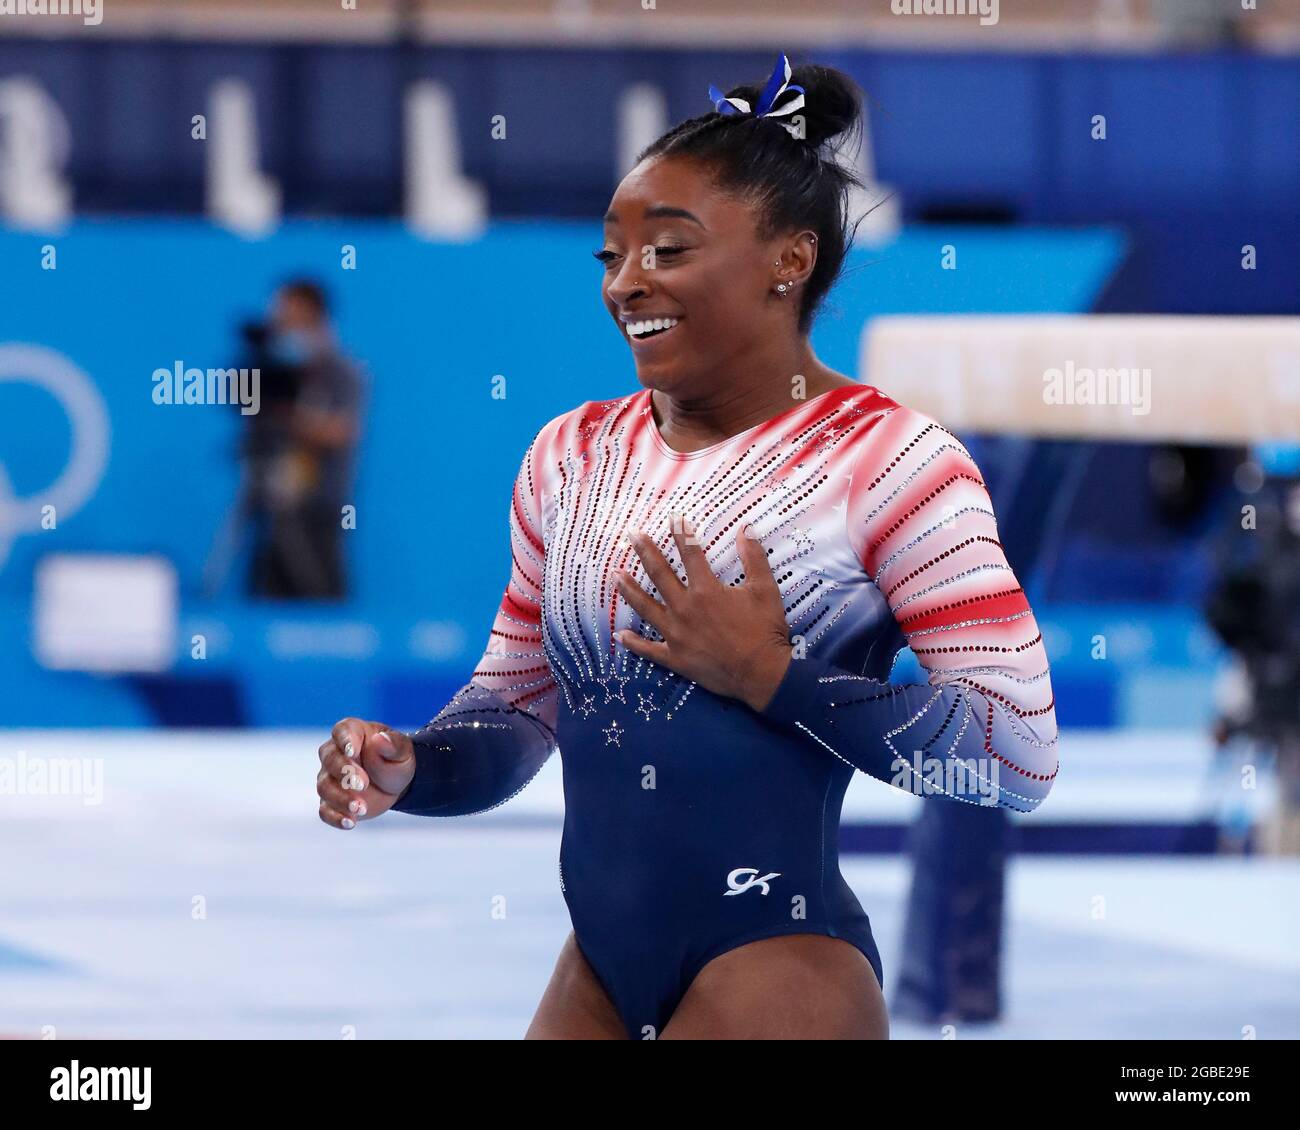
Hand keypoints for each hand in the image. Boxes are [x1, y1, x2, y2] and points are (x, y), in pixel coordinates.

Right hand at [317, 718, 415, 829]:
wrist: (395, 784)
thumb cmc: (395, 760)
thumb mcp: (403, 751)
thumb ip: (394, 745)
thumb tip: (380, 739)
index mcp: (353, 733)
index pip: (342, 731)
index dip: (345, 740)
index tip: (353, 752)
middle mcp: (336, 753)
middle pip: (330, 759)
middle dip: (344, 773)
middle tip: (363, 784)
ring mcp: (330, 778)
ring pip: (325, 787)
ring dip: (341, 798)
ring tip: (361, 808)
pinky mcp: (331, 801)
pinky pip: (325, 810)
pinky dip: (335, 817)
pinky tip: (350, 823)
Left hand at [614, 514, 792, 712]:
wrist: (762, 674)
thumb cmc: (765, 631)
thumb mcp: (765, 590)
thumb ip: (754, 557)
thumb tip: (747, 528)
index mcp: (706, 591)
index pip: (690, 554)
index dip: (682, 533)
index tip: (674, 517)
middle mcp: (685, 609)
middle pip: (659, 575)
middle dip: (645, 552)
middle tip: (633, 536)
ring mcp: (676, 634)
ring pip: (645, 607)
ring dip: (629, 590)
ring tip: (615, 575)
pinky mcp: (675, 658)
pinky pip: (648, 649)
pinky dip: (633, 643)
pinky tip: (619, 634)